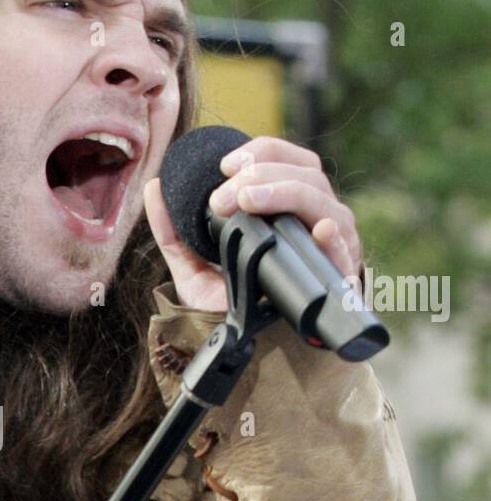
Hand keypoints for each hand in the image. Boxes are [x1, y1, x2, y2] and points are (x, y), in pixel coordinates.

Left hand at [143, 136, 362, 312]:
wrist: (252, 349)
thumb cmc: (232, 302)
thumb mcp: (195, 266)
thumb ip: (174, 232)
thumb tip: (154, 188)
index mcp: (285, 207)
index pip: (286, 160)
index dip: (260, 152)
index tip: (225, 165)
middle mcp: (312, 218)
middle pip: (305, 174)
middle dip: (262, 173)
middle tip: (226, 195)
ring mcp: (332, 243)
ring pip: (324, 200)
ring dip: (286, 193)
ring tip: (250, 200)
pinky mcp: (342, 275)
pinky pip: (346, 250)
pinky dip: (334, 238)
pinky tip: (321, 230)